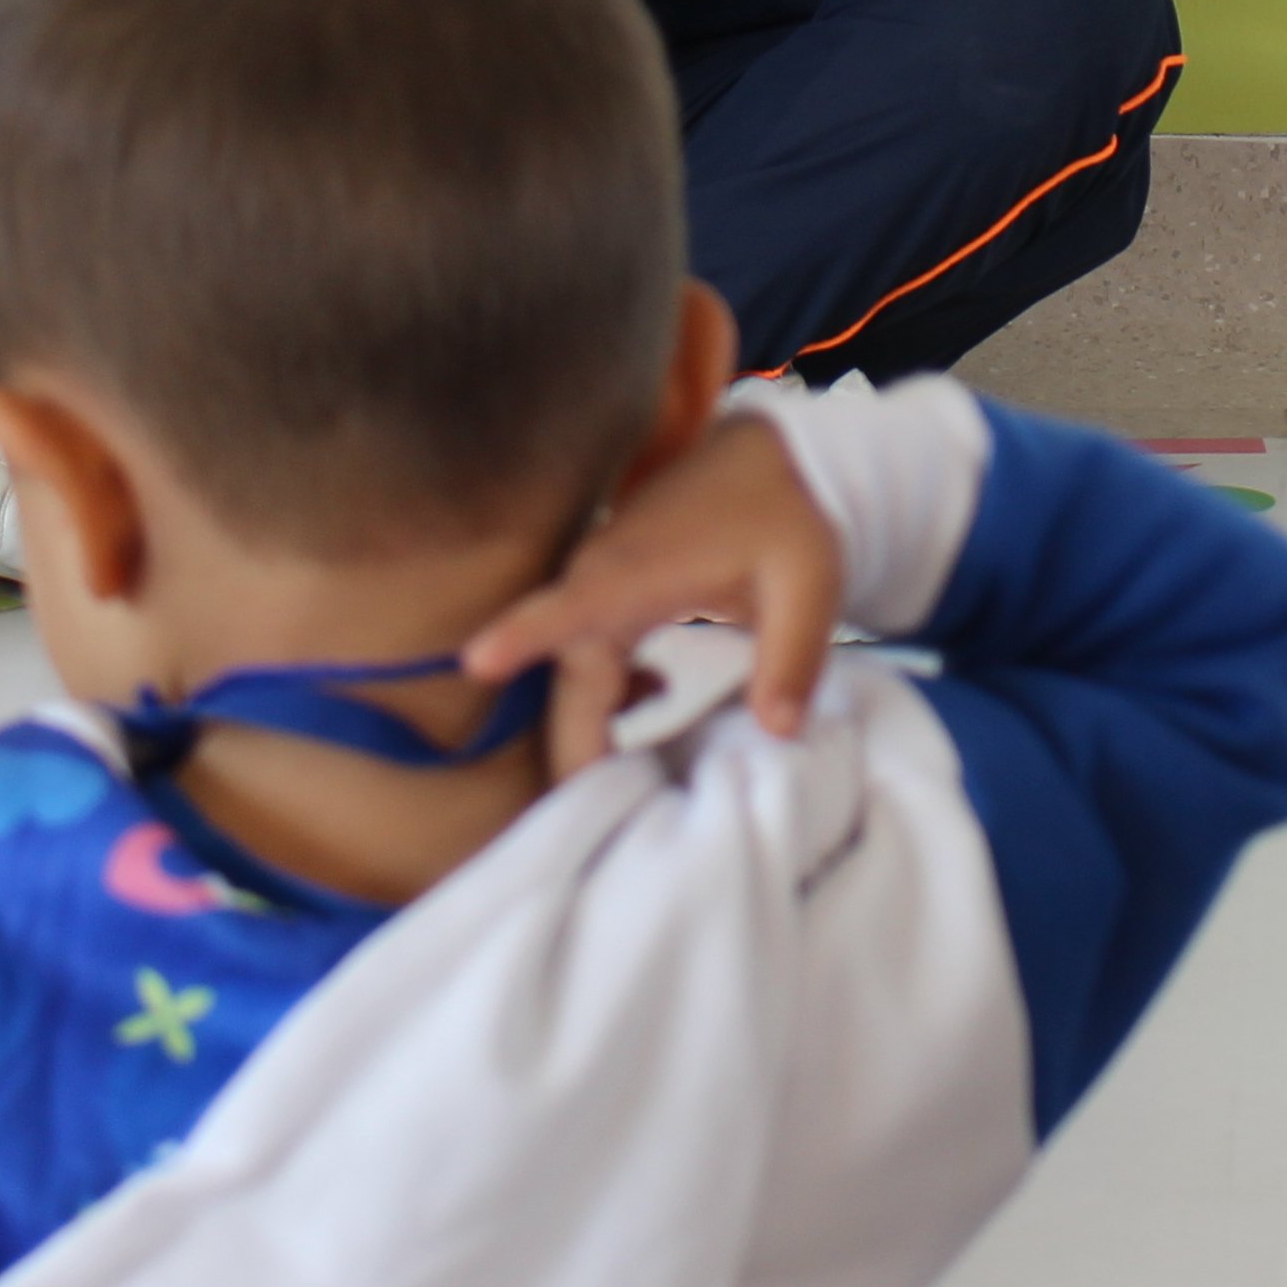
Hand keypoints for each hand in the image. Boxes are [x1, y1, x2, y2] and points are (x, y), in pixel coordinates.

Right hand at [458, 404, 842, 775]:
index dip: (521, 635)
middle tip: (600, 825)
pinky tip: (653, 697)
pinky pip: (586, 660)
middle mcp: (600, 579)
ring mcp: (598, 586)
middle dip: (577, 752)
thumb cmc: (786, 515)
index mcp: (637, 572)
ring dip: (593, 730)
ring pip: (573, 677)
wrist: (770, 460)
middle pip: (569, 681)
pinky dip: (609, 695)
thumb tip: (780, 732)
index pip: (568, 607)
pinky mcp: (607, 594)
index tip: (477, 662)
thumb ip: (794, 657)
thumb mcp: (809, 584)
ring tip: (630, 787)